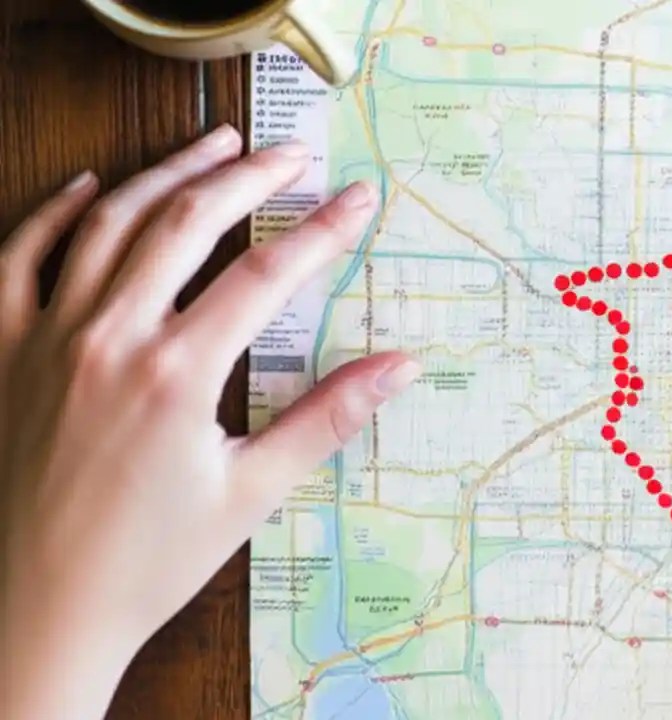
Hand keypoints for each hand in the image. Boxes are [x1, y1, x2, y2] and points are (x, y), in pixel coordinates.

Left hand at [0, 125, 419, 718]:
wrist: (36, 610)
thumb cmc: (148, 561)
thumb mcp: (251, 492)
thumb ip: (327, 418)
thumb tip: (399, 367)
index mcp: (177, 375)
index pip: (266, 274)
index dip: (322, 230)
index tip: (359, 197)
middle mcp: (109, 338)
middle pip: (188, 223)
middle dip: (249, 178)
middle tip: (292, 155)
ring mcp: (47, 337)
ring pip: (108, 221)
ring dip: (167, 173)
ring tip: (215, 145)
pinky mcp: (4, 350)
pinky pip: (20, 256)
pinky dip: (55, 211)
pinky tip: (91, 185)